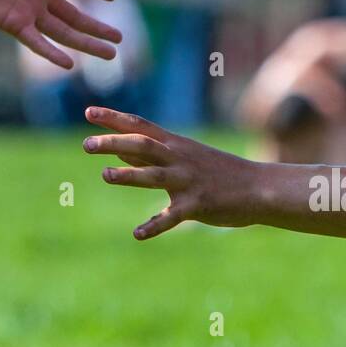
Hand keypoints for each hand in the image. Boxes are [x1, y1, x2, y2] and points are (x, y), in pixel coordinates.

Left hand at [0, 0, 121, 68]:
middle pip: (76, 15)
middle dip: (98, 27)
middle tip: (121, 38)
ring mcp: (28, 11)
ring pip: (64, 32)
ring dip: (87, 43)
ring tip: (111, 55)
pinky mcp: (14, 24)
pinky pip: (37, 42)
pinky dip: (52, 53)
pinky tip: (70, 65)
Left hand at [83, 107, 264, 239]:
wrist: (258, 187)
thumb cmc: (217, 170)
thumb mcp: (184, 156)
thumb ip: (151, 154)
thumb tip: (117, 151)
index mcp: (175, 144)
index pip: (139, 125)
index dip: (113, 119)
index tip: (88, 113)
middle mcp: (179, 158)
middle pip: (142, 146)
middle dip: (114, 143)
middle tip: (87, 144)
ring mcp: (188, 181)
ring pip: (154, 176)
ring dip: (129, 175)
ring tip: (105, 175)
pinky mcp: (198, 205)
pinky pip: (172, 216)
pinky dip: (155, 225)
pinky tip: (137, 234)